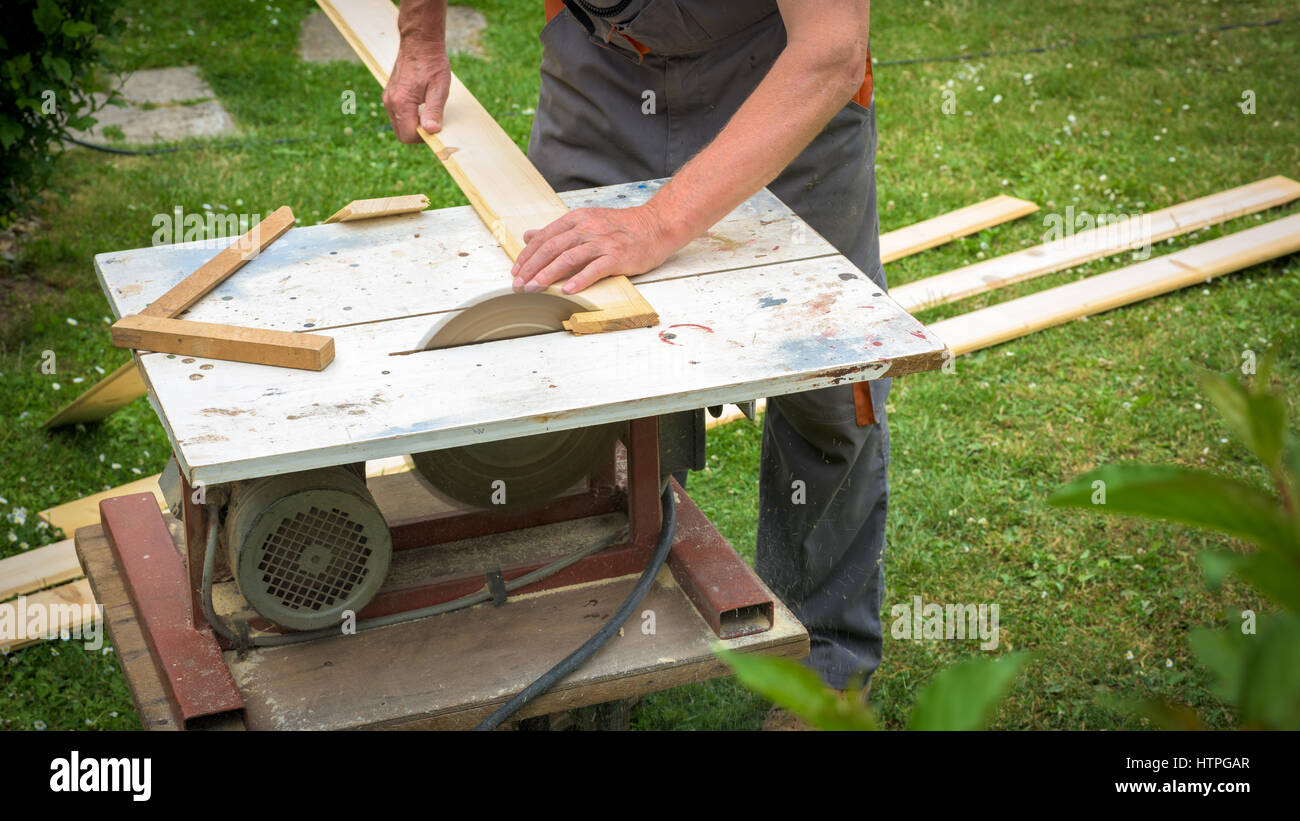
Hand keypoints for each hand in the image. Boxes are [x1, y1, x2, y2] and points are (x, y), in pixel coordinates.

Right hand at [382, 39, 450, 142]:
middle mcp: (390, 102)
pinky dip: (409, 118)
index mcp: (401, 102)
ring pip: (399, 125)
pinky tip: (421, 108)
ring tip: (429, 114)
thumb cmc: (432, 63)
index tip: (436, 131)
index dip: (423, 139)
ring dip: (413, 126)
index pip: (408, 136)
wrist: (419, 43)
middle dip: (418, 135)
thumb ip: (434, 111)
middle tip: (434, 124)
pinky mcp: (390, 95)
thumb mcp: (439, 88)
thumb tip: (431, 131)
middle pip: (402, 134)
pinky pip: (397, 115)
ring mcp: (388, 98)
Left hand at [510, 205, 682, 293]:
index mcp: (577, 219)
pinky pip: (595, 269)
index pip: (545, 237)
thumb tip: (528, 236)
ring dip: (548, 274)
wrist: (656, 225)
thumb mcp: (586, 221)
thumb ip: (557, 231)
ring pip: (569, 257)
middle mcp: (587, 228)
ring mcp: (603, 242)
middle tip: (519, 284)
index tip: (516, 271)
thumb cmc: (621, 228)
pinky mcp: (617, 256)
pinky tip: (567, 290)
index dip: (527, 255)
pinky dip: (579, 280)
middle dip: (532, 267)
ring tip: (534, 289)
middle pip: (552, 247)